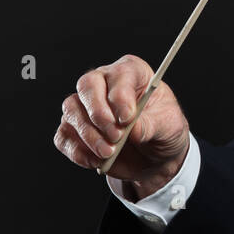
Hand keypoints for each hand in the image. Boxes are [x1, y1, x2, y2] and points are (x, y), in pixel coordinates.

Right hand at [55, 54, 190, 194]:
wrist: (154, 155)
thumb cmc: (163, 130)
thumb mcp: (170, 126)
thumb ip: (152, 125)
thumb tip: (133, 129)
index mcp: (132, 72)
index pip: (119, 74)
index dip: (120, 96)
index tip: (128, 118)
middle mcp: (105, 82)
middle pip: (88, 85)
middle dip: (99, 113)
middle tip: (116, 136)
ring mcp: (86, 105)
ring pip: (72, 110)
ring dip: (89, 135)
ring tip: (109, 153)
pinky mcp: (74, 129)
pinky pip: (64, 135)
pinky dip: (77, 150)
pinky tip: (95, 161)